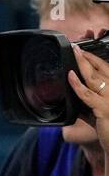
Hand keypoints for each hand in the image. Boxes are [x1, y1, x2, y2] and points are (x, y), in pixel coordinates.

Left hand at [70, 36, 108, 155]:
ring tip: (74, 53)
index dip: (97, 58)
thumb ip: (90, 100)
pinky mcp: (103, 109)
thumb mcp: (100, 110)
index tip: (85, 50)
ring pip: (95, 77)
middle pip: (103, 69)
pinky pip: (87, 94)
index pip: (108, 69)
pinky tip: (70, 75)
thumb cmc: (108, 128)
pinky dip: (77, 84)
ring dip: (84, 64)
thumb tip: (74, 90)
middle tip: (77, 47)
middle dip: (90, 57)